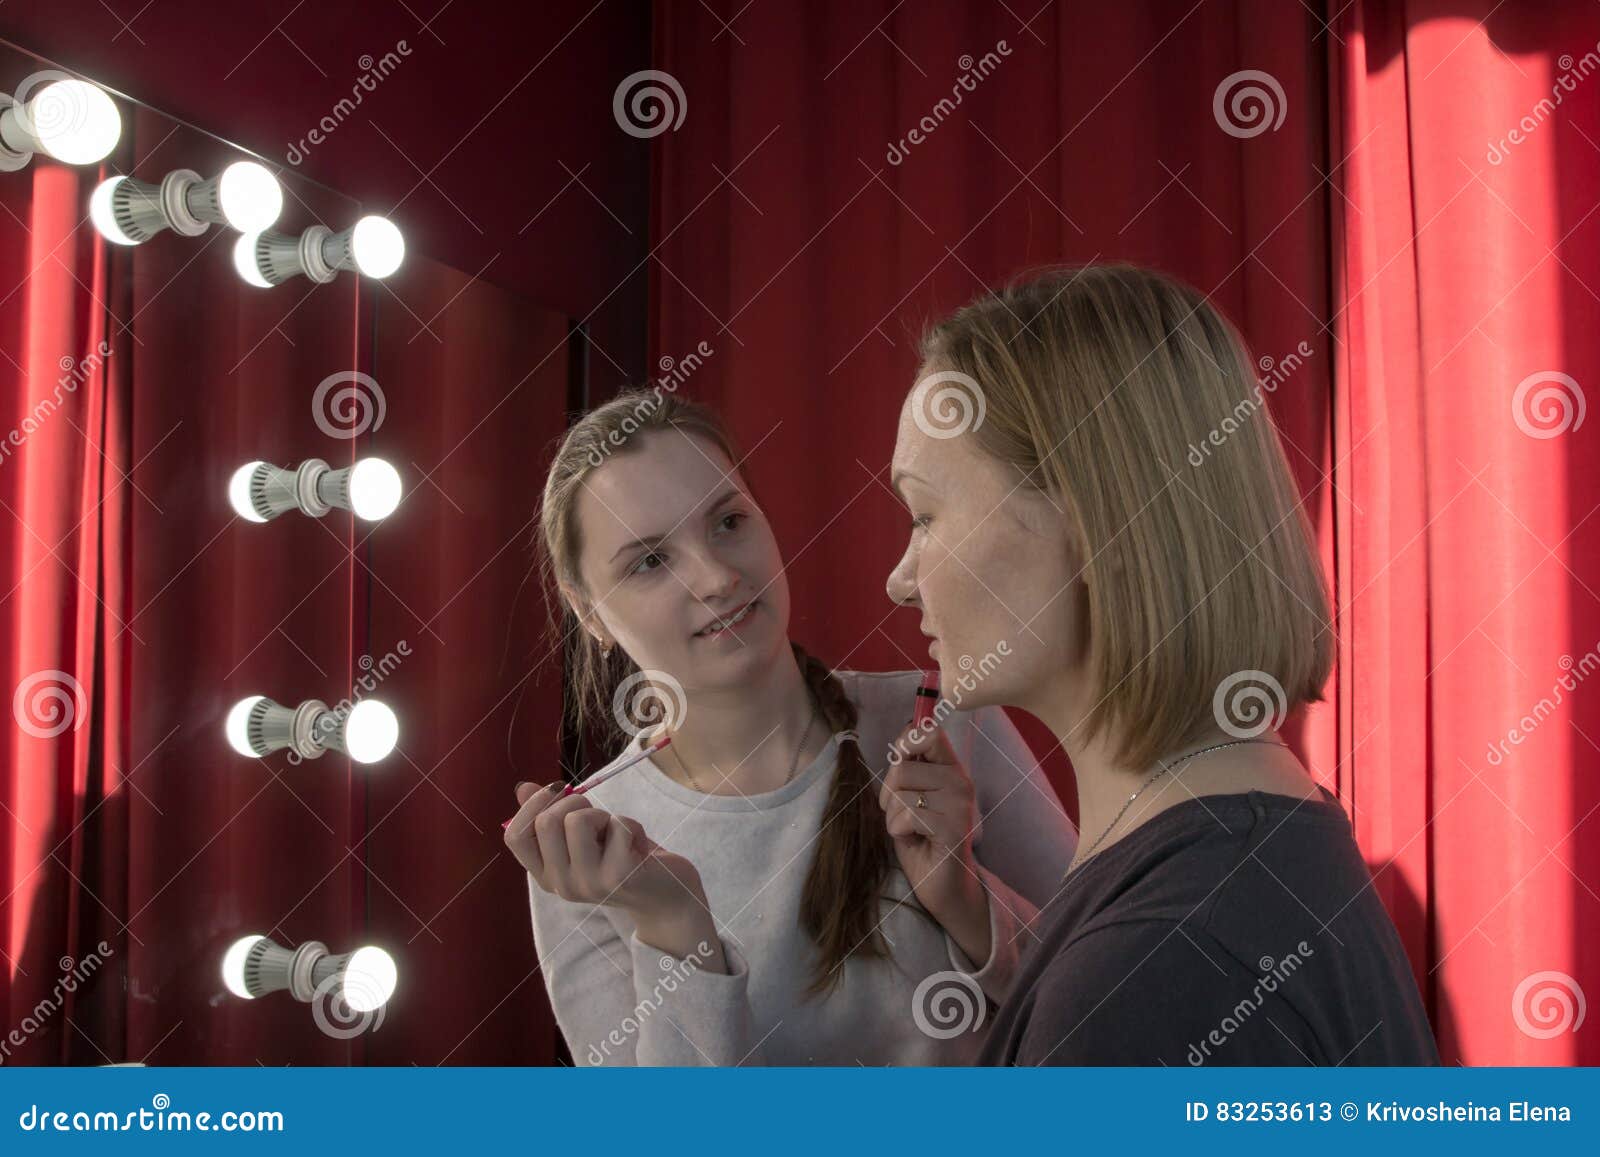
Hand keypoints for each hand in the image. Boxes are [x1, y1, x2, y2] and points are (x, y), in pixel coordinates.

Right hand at [503, 783, 721, 964]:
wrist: (667, 898)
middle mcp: (562, 885)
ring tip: (618, 835)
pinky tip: (640, 849)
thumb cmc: (622, 859)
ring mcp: (589, 883)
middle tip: (598, 818)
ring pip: (578, 819)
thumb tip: (523, 788)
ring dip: (604, 815)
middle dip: (574, 802)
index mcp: (547, 876)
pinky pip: (618, 825)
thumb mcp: (584, 839)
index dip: (531, 805)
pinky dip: (632, 825)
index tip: (556, 791)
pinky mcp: (619, 876)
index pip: (514, 836)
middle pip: (546, 821)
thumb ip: (552, 817)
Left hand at [882, 723, 990, 965]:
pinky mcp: (953, 827)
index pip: (929, 732)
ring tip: (911, 832)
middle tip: (903, 817)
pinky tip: (917, 842)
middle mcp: (960, 782)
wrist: (944, 887)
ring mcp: (960, 804)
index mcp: (951, 770)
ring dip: (893, 818)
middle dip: (889, 795)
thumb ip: (909, 768)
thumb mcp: (911, 797)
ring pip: (901, 793)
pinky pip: (906, 817)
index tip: (899, 763)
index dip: (904, 742)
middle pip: (902, 767)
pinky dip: (900, 832)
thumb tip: (904, 735)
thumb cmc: (922, 841)